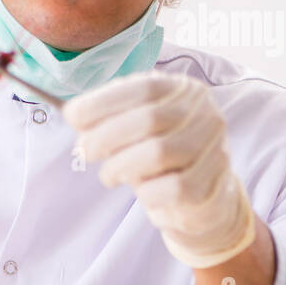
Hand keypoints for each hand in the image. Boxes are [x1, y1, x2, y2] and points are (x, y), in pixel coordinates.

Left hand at [62, 71, 256, 268]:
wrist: (204, 196)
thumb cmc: (161, 154)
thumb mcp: (138, 125)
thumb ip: (112, 116)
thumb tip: (75, 114)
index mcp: (183, 89)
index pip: (143, 88)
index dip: (104, 101)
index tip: (72, 117)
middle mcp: (204, 113)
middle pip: (149, 119)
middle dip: (106, 136)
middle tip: (85, 152)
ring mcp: (213, 146)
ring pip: (158, 153)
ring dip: (121, 166)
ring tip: (109, 175)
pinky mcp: (212, 182)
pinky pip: (172, 187)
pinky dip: (147, 192)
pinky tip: (142, 191)